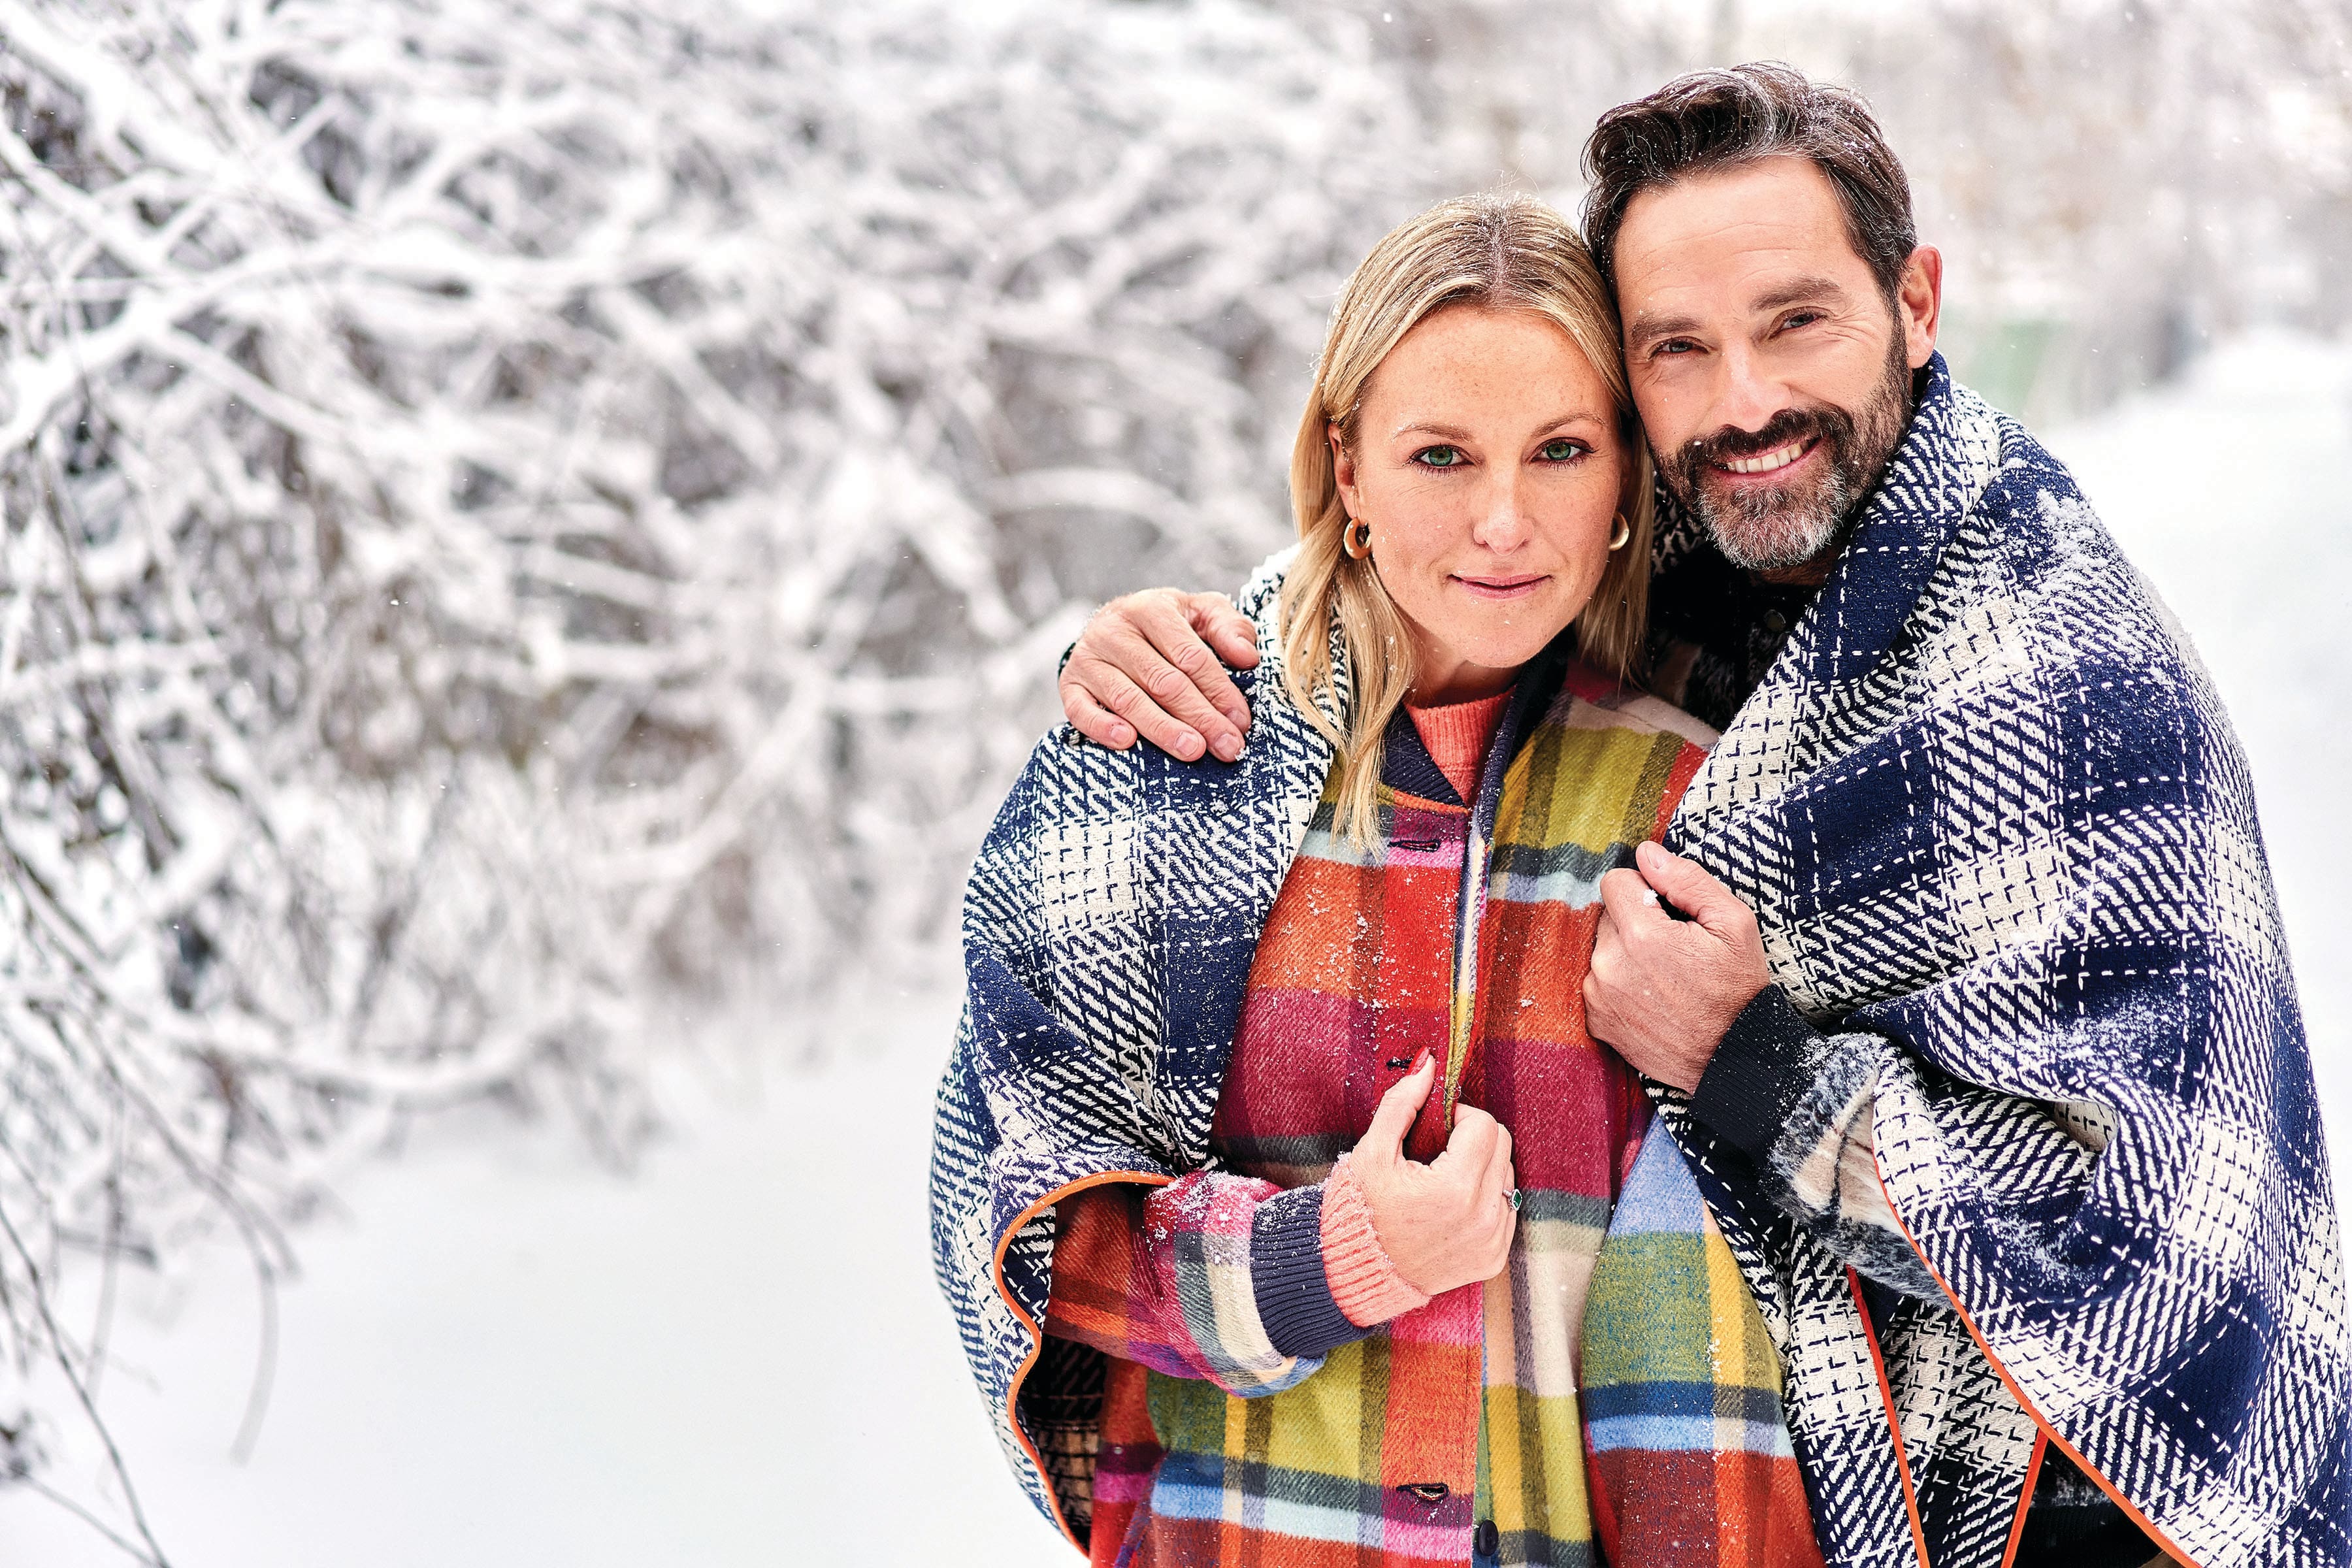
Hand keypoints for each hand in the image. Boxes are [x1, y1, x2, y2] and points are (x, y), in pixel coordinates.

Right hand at [1059, 588, 1259, 759]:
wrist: (1114, 625)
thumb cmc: (1169, 625)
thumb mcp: (1202, 613)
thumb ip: (1230, 629)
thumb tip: (1247, 658)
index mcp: (1151, 608)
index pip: (1190, 656)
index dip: (1219, 690)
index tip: (1241, 721)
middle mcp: (1115, 630)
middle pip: (1162, 681)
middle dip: (1200, 717)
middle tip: (1227, 746)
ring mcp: (1088, 657)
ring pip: (1128, 698)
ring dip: (1162, 728)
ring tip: (1193, 751)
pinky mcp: (1070, 683)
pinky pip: (1081, 710)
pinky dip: (1102, 727)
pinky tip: (1128, 742)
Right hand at [1349, 1054, 1516, 1296]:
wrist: (1358, 1273)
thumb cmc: (1360, 1210)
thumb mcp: (1372, 1151)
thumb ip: (1402, 1103)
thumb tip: (1429, 1065)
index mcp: (1455, 1187)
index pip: (1484, 1125)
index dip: (1459, 1117)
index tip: (1434, 1128)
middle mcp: (1483, 1216)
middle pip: (1502, 1146)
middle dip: (1473, 1137)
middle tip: (1438, 1150)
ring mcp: (1492, 1240)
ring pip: (1507, 1176)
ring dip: (1482, 1168)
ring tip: (1443, 1179)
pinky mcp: (1494, 1258)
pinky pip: (1506, 1209)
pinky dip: (1486, 1199)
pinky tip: (1453, 1205)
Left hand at [1583, 841, 1771, 1091]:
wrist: (1734, 1060)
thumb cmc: (1739, 991)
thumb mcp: (1733, 925)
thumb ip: (1687, 880)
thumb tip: (1646, 853)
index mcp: (1640, 935)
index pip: (1614, 882)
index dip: (1643, 890)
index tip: (1668, 911)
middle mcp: (1608, 965)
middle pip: (1607, 916)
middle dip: (1635, 922)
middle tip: (1674, 947)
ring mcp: (1599, 996)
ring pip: (1602, 950)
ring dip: (1626, 953)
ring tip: (1665, 976)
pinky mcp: (1597, 1021)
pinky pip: (1598, 983)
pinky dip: (1619, 984)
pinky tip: (1652, 997)